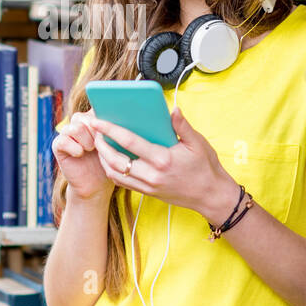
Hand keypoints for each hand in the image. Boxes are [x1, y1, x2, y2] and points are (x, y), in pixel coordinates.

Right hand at [52, 110, 113, 200]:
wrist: (97, 183)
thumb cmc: (110, 162)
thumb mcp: (116, 144)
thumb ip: (114, 128)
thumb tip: (121, 117)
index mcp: (94, 116)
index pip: (97, 107)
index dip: (104, 121)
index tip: (109, 134)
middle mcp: (79, 121)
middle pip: (86, 117)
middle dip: (96, 133)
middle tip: (100, 145)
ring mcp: (67, 132)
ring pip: (76, 127)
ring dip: (87, 141)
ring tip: (91, 149)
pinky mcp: (58, 144)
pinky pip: (64, 140)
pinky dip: (75, 149)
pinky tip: (80, 154)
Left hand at [88, 107, 239, 224]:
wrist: (211, 196)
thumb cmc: (205, 168)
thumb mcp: (198, 143)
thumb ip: (183, 125)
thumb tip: (173, 109)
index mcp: (162, 159)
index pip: (129, 142)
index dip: (110, 130)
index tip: (97, 120)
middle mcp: (151, 174)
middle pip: (115, 159)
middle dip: (100, 144)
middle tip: (94, 131)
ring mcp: (147, 186)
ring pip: (114, 173)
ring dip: (103, 158)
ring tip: (100, 143)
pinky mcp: (147, 193)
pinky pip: (122, 182)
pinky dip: (112, 170)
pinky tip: (110, 158)